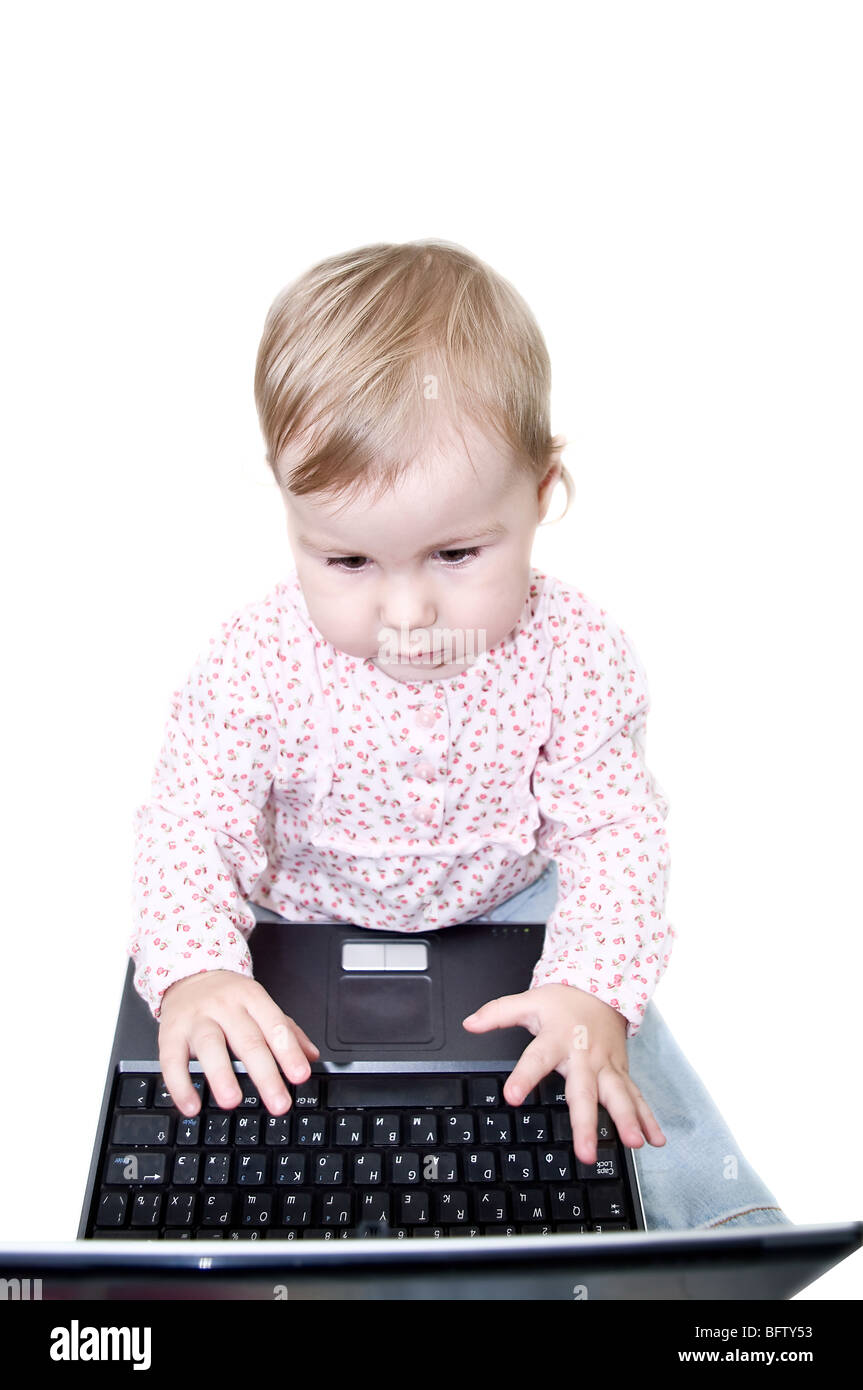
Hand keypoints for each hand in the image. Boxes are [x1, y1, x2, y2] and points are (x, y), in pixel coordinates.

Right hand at [158, 969, 319, 1117]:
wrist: (188, 974)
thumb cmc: (229, 996)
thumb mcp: (260, 1005)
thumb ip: (287, 1031)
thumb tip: (311, 1056)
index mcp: (252, 998)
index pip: (275, 1025)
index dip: (289, 1051)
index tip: (300, 1076)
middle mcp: (224, 1007)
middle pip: (247, 1040)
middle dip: (265, 1074)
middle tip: (278, 1102)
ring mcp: (196, 1019)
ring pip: (209, 1046)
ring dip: (222, 1075)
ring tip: (232, 1101)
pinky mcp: (170, 1033)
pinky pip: (172, 1060)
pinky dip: (180, 1085)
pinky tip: (191, 1106)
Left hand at [462, 984, 665, 1165]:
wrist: (602, 989)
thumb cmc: (564, 1002)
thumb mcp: (528, 1002)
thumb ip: (498, 1013)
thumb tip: (469, 1023)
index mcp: (557, 1039)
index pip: (537, 1058)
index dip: (524, 1076)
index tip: (513, 1096)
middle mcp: (584, 1056)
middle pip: (584, 1091)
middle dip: (587, 1122)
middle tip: (587, 1150)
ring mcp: (606, 1066)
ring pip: (618, 1096)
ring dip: (627, 1120)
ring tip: (633, 1144)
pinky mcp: (621, 1073)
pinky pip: (636, 1097)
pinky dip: (648, 1117)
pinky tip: (656, 1140)